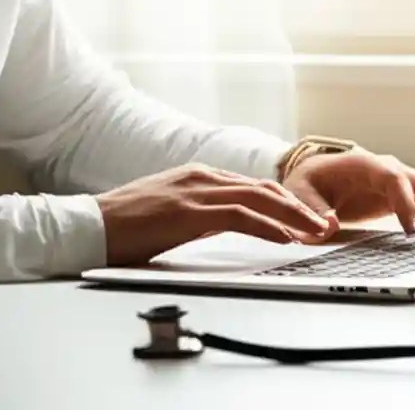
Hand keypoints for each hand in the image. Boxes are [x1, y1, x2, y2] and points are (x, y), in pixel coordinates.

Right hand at [96, 164, 331, 265]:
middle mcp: (201, 176)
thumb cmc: (124, 226)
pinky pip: (239, 216)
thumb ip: (201, 216)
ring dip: (293, 217)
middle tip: (325, 225)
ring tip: (317, 233)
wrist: (88, 226)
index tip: (308, 220)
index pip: (254, 187)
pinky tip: (285, 238)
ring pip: (259, 198)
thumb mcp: (172, 215)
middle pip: (264, 188)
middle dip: (299, 207)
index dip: (286, 203)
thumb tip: (230, 228)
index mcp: (198, 176)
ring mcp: (195, 190)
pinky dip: (267, 226)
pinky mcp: (188, 211)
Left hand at [282, 148, 414, 238]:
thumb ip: (311, 208)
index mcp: (364, 165)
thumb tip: (329, 224)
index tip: (411, 229)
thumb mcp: (299, 191)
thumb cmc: (309, 181)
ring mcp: (397, 183)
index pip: (393, 177)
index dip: (406, 202)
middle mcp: (386, 171)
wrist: (315, 175)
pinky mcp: (401, 198)